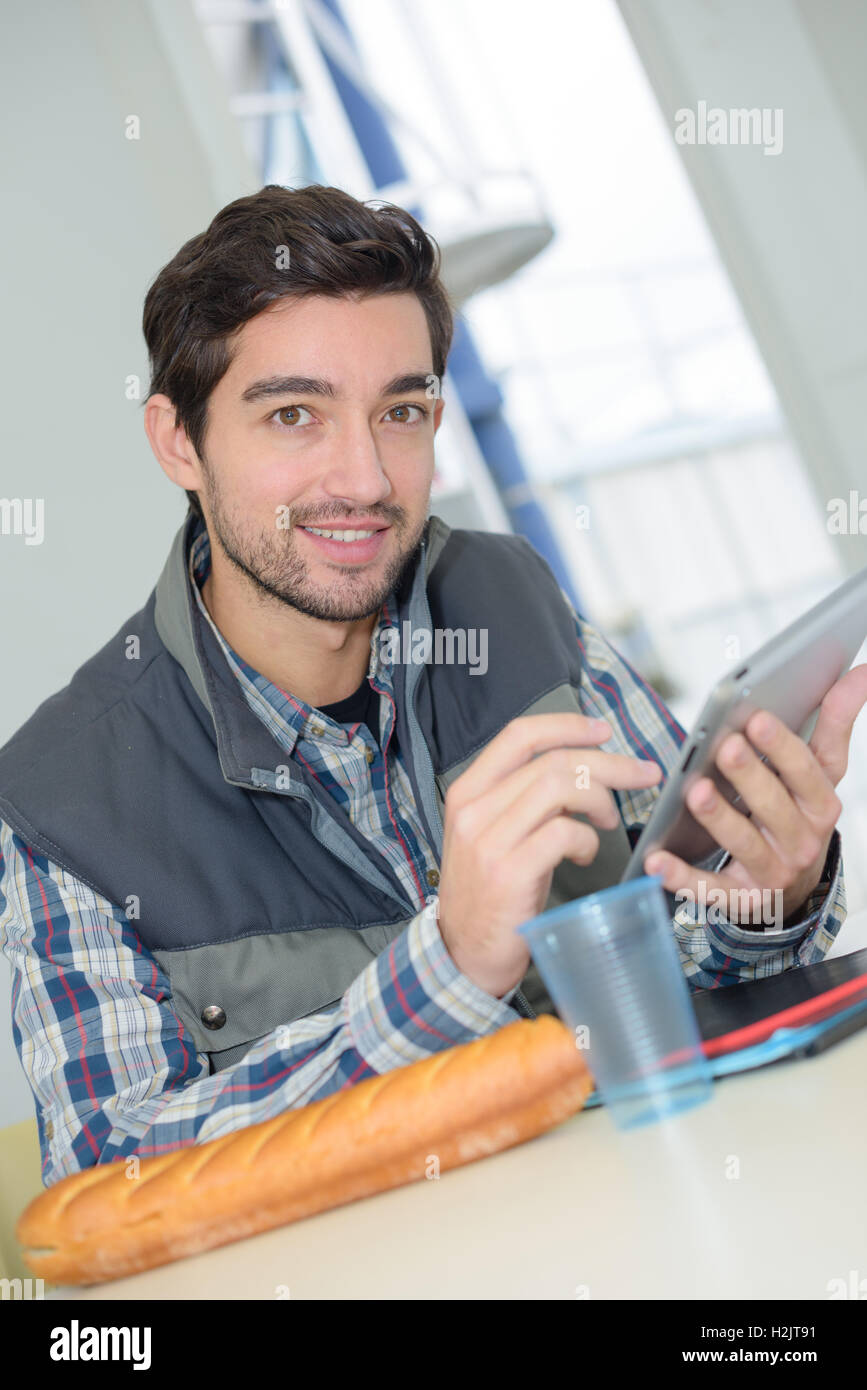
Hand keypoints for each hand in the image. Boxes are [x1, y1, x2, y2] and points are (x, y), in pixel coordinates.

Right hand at [437, 712, 661, 996]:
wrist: (462, 954)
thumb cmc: (489, 893)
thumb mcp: (493, 835)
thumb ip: (524, 800)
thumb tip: (581, 774)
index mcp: (468, 792)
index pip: (519, 735)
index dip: (567, 726)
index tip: (603, 730)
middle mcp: (474, 809)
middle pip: (553, 761)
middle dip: (609, 763)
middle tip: (642, 774)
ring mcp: (489, 840)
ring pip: (560, 788)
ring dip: (600, 799)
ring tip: (608, 822)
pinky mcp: (509, 872)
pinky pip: (564, 833)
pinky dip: (587, 840)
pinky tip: (586, 854)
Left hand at [644, 664, 866, 926]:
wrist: (791, 885)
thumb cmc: (797, 811)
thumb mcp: (820, 770)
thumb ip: (835, 721)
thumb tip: (860, 670)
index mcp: (821, 804)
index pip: (807, 773)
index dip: (783, 748)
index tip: (759, 719)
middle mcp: (802, 839)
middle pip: (774, 805)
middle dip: (750, 775)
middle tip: (725, 747)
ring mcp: (771, 871)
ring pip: (744, 843)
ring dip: (720, 818)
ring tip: (695, 792)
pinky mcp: (739, 898)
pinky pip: (709, 889)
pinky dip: (682, 877)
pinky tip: (657, 860)